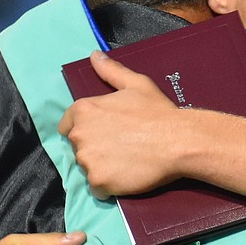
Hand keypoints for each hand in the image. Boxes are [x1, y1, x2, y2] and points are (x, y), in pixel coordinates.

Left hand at [59, 50, 191, 197]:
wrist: (178, 141)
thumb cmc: (158, 112)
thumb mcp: (135, 84)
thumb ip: (110, 71)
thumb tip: (94, 55)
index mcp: (83, 110)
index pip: (67, 126)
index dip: (86, 131)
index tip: (104, 135)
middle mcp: (79, 135)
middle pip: (78, 148)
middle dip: (94, 149)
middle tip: (121, 147)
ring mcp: (87, 160)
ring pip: (87, 168)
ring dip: (101, 168)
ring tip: (126, 162)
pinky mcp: (98, 181)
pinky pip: (97, 188)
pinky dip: (108, 186)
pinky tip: (126, 176)